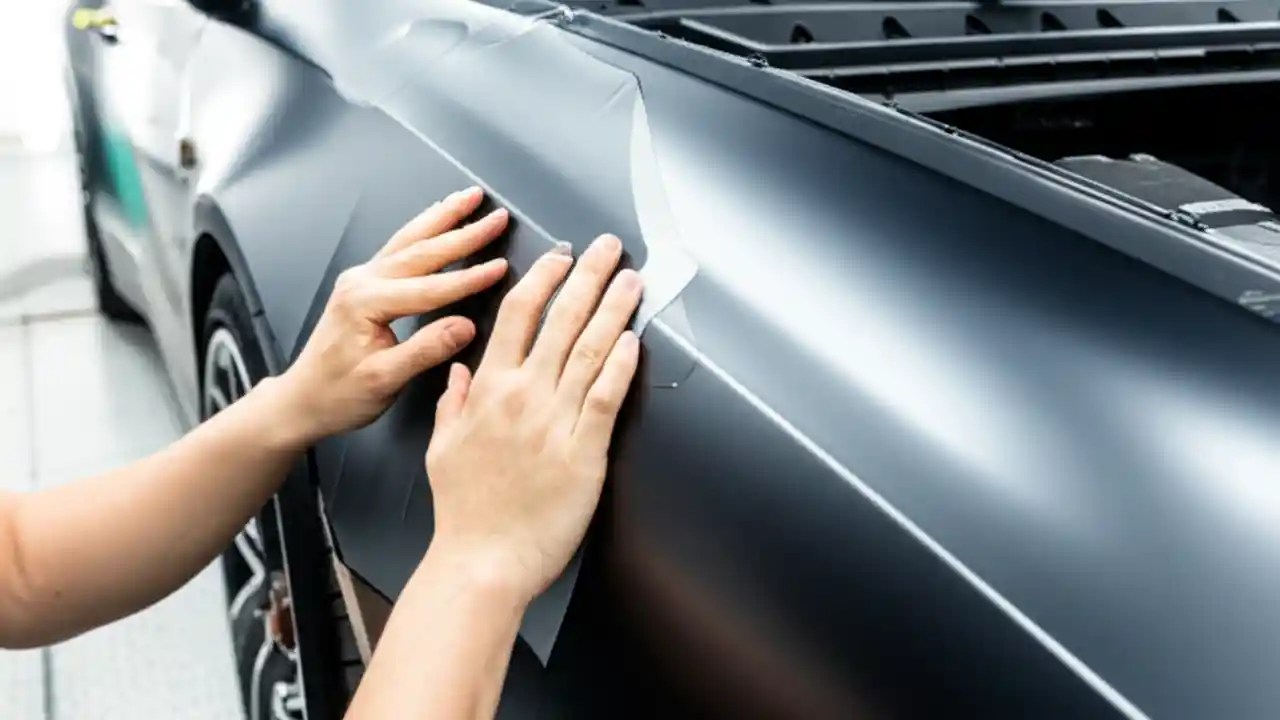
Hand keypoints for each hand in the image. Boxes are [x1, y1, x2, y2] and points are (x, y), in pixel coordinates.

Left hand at [276, 187, 508, 443]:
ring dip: (443, 216)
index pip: (430, 288)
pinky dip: (424, 228)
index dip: (469, 279)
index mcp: (366, 303)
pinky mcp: (363, 284)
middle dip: (464, 232)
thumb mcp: (383, 381)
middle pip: (422, 251)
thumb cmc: (338, 395)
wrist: (302, 399)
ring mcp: (361, 279)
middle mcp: (362, 282)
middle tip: (498, 217)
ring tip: (471, 196)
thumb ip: (425, 351)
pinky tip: (437, 217)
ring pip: (409, 239)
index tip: (502, 267)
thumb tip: (466, 326)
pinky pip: (400, 247)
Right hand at [424, 234, 641, 602]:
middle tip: (609, 248)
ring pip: (590, 350)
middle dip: (589, 277)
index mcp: (488, 390)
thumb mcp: (442, 450)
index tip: (562, 256)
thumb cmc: (464, 512)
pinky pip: (607, 397)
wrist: (481, 562)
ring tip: (632, 279)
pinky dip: (622, 364)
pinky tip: (634, 338)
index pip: (519, 316)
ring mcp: (555, 422)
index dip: (545, 279)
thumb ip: (453, 404)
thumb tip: (460, 370)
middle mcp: (523, 396)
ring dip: (614, 309)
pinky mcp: (585, 452)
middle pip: (561, 320)